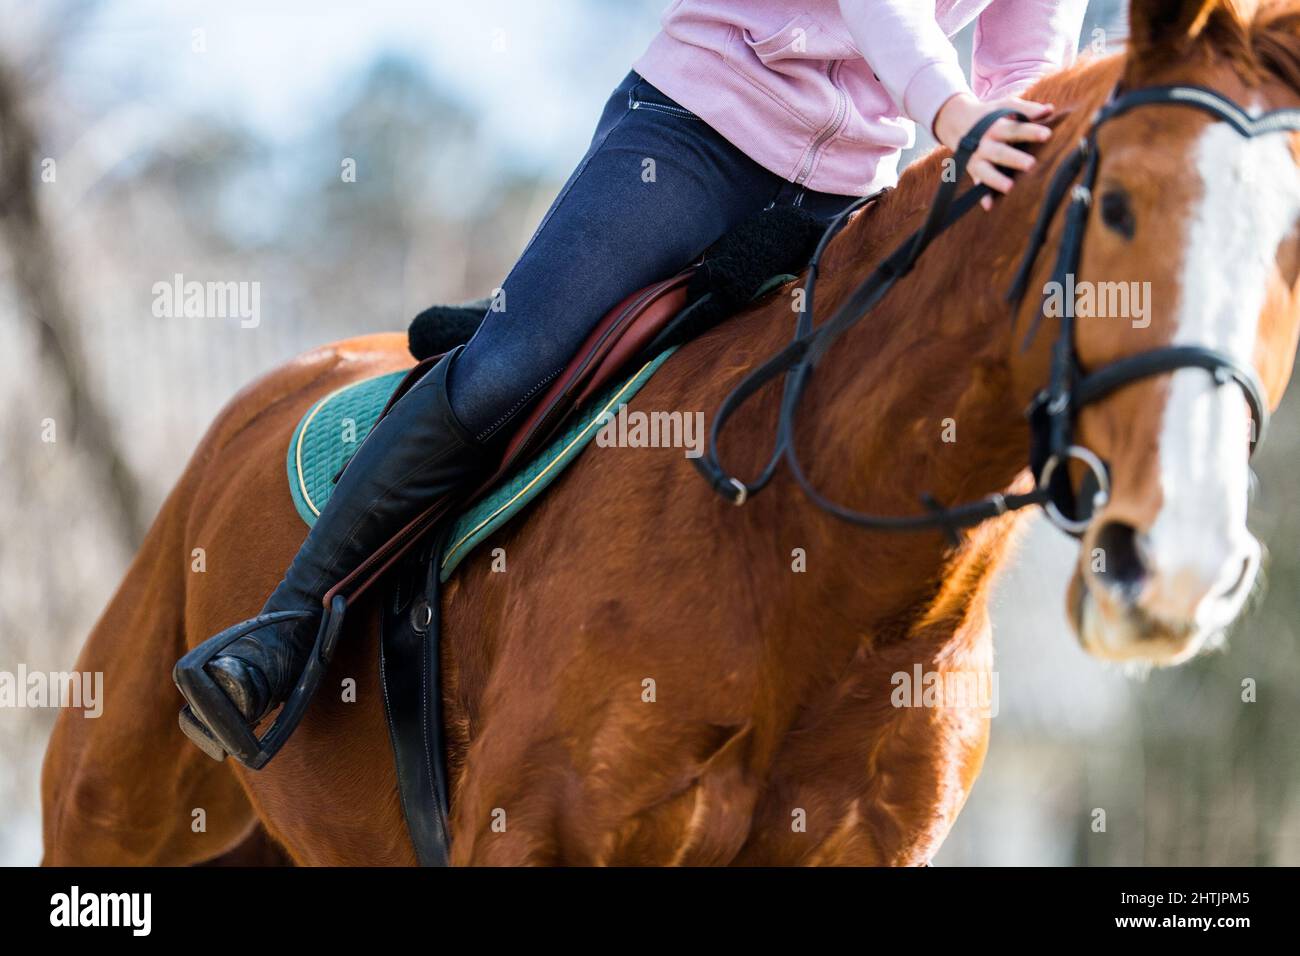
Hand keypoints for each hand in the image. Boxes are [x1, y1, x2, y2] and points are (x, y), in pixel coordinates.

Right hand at [933, 92, 1052, 209]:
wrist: (957, 122)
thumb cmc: (991, 115)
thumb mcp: (1006, 107)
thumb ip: (1028, 110)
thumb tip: (1050, 109)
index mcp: (996, 126)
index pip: (1015, 129)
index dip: (1031, 132)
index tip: (1047, 135)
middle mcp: (985, 144)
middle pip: (1000, 152)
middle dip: (1014, 159)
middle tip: (1031, 164)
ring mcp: (977, 159)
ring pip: (986, 171)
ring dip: (996, 179)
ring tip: (1010, 187)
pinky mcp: (974, 172)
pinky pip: (978, 185)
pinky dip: (982, 196)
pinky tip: (989, 206)